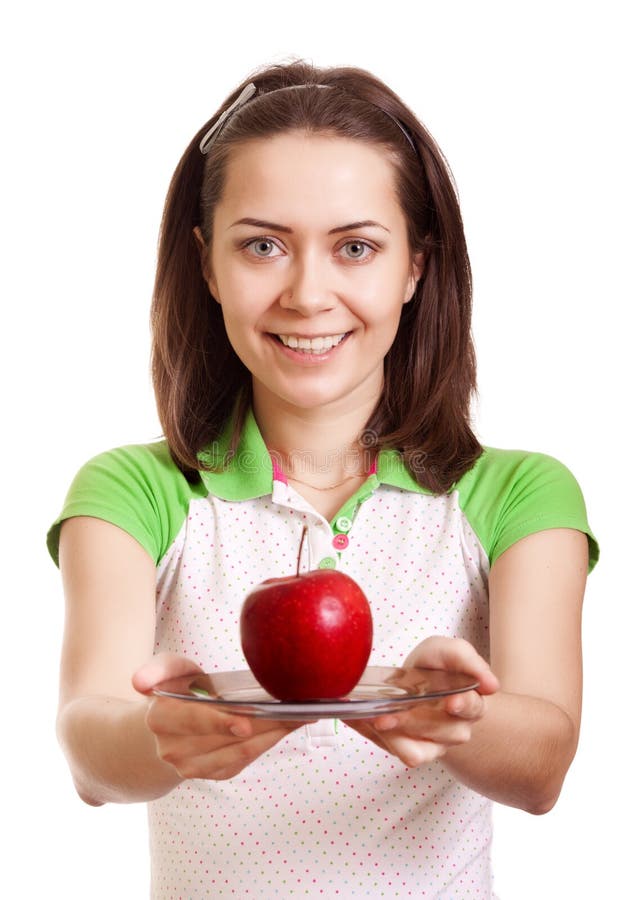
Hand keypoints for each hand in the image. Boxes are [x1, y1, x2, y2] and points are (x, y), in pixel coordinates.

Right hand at [133, 653, 307, 780]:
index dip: (219, 723)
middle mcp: (174, 750)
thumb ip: (156, 669)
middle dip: (264, 723)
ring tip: (299, 717)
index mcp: (161, 719)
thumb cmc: (173, 692)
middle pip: (227, 737)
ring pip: (240, 752)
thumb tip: (138, 682)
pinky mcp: (210, 774)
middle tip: (296, 710)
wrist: (162, 732)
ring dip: (273, 736)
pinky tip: (284, 729)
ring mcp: (191, 767)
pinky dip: (265, 745)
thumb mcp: (165, 671)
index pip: (194, 721)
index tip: (244, 722)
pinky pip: (242, 762)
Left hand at [345, 637, 498, 766]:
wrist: (416, 680)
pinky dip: (384, 740)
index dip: (462, 704)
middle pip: (442, 730)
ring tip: (377, 718)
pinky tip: (370, 723)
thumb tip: (492, 684)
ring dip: (395, 733)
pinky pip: (405, 756)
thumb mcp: (448, 651)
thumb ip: (468, 659)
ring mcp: (436, 744)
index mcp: (470, 701)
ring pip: (421, 749)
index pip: (471, 706)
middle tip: (389, 713)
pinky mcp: (415, 752)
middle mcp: (456, 728)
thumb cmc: (434, 666)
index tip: (451, 701)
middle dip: (414, 721)